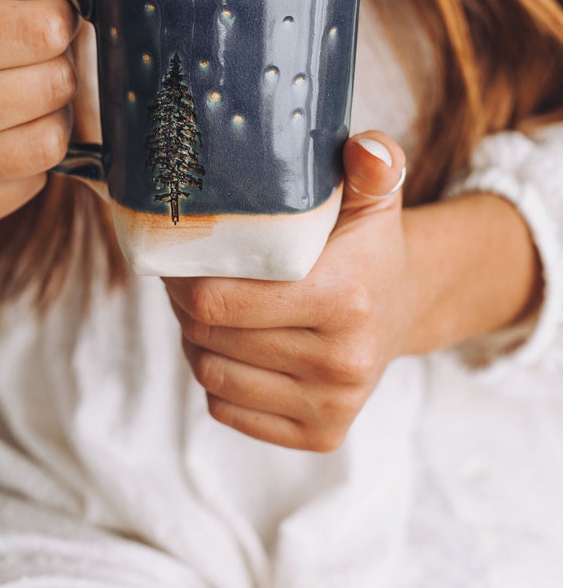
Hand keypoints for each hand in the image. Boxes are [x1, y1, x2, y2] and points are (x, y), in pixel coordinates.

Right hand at [0, 0, 88, 249]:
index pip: (43, 29)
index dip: (57, 14)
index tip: (40, 12)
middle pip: (54, 86)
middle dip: (53, 64)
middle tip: (24, 58)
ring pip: (52, 142)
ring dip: (47, 114)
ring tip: (15, 96)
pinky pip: (34, 183)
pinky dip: (28, 157)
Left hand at [164, 132, 409, 451]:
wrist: (406, 304)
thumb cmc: (368, 242)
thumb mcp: (373, 193)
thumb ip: (370, 163)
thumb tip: (365, 152)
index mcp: (345, 297)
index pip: (219, 300)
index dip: (182, 276)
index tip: (180, 252)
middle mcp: (342, 361)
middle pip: (209, 337)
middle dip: (184, 303)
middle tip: (185, 275)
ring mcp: (333, 406)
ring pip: (212, 375)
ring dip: (195, 340)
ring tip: (207, 308)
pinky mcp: (322, 435)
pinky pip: (226, 409)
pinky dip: (217, 377)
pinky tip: (233, 346)